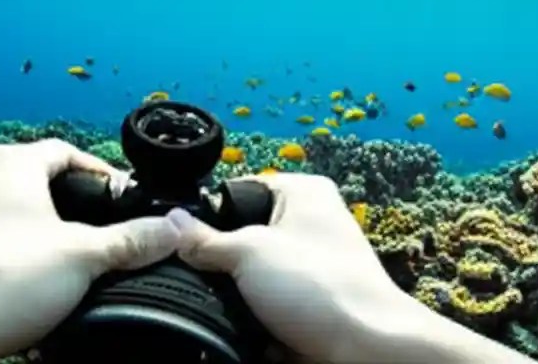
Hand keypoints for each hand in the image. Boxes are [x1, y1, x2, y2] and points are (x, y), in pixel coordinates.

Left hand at [0, 139, 180, 362]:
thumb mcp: (83, 258)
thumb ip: (132, 241)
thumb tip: (175, 228)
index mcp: (15, 165)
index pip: (67, 151)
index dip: (101, 173)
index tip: (125, 199)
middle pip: (42, 182)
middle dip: (76, 207)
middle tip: (105, 235)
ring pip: (17, 215)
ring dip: (46, 235)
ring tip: (75, 266)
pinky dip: (19, 259)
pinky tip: (36, 287)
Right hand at [170, 173, 416, 363]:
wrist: (366, 349)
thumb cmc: (320, 287)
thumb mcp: (249, 254)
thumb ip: (204, 239)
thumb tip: (170, 222)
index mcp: (303, 192)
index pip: (239, 189)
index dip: (209, 213)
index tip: (183, 238)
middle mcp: (308, 222)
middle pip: (242, 235)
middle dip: (221, 260)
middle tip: (206, 276)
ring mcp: (308, 265)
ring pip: (250, 275)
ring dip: (236, 294)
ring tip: (229, 303)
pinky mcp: (307, 303)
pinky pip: (265, 305)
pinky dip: (253, 317)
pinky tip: (245, 326)